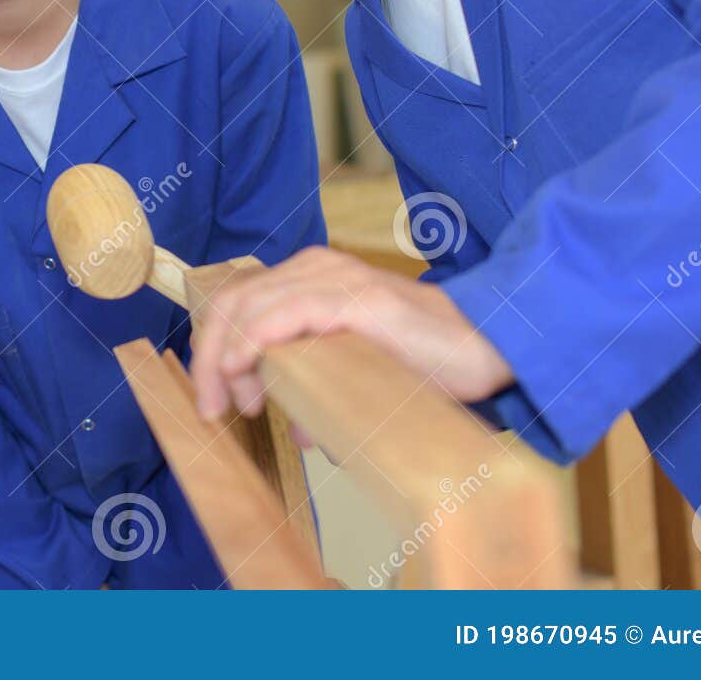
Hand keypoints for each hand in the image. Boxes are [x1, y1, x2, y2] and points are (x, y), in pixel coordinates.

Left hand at [190, 247, 515, 421]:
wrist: (490, 348)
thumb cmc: (428, 362)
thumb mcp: (359, 374)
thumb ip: (328, 393)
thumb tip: (302, 432)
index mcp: (310, 278)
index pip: (237, 303)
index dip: (214, 350)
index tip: (218, 400)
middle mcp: (315, 268)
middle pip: (231, 302)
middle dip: (210, 357)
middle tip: (215, 406)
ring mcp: (332, 278)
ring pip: (246, 306)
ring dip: (225, 358)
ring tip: (238, 402)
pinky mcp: (352, 298)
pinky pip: (282, 314)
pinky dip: (251, 342)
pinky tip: (241, 369)